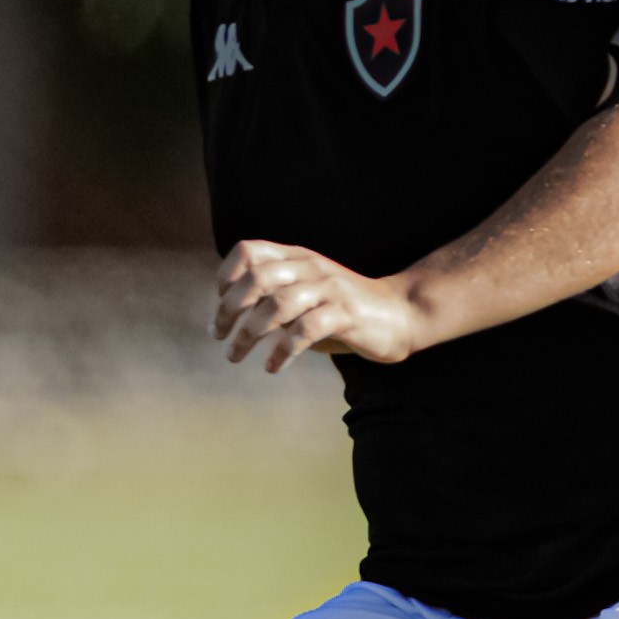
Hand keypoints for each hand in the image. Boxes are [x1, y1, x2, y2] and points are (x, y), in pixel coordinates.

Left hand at [214, 238, 426, 372]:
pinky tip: (273, 367)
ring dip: (249, 334)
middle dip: (229, 309)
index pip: (249, 251)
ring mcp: (329, 289)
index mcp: (297, 257)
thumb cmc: (342, 311)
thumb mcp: (304, 296)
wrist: (400, 314)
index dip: (226, 276)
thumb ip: (272, 299)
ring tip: (235, 355)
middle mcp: (310, 266)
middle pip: (257, 278)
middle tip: (219, 335)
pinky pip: (305, 331)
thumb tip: (228, 317)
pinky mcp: (345, 314)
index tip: (220, 305)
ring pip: (277, 306)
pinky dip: (282, 352)